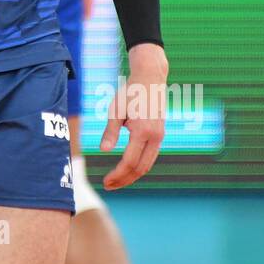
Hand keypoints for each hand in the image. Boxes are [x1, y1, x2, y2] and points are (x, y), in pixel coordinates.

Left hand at [100, 42, 167, 190]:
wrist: (151, 78)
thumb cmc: (130, 91)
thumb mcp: (116, 109)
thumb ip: (110, 131)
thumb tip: (103, 150)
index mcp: (143, 131)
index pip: (129, 162)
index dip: (117, 175)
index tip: (105, 181)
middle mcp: (155, 137)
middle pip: (141, 168)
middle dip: (124, 180)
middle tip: (108, 185)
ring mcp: (160, 136)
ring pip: (148, 164)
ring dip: (132, 175)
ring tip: (116, 180)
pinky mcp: (160, 134)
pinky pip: (150, 156)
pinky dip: (139, 165)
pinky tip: (127, 167)